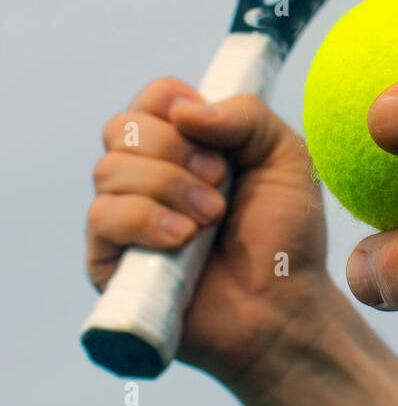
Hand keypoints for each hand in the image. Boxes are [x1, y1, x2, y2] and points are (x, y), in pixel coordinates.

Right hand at [86, 78, 326, 390]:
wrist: (285, 307)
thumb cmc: (287, 235)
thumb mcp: (286, 155)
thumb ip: (246, 115)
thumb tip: (183, 109)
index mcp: (186, 145)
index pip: (153, 98)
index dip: (177, 105)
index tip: (216, 139)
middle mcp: (148, 176)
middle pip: (123, 127)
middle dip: (176, 150)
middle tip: (221, 182)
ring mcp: (125, 218)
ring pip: (110, 170)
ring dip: (169, 188)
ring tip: (212, 219)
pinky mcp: (110, 262)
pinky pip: (102, 218)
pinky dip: (144, 220)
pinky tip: (182, 239)